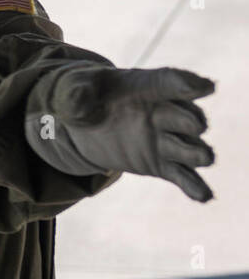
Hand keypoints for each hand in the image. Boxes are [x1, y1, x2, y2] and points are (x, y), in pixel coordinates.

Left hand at [33, 66, 215, 201]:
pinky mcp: (161, 164)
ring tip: (205, 158)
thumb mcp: (73, 88)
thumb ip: (75, 94)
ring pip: (188, 147)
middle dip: (191, 120)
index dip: (185, 83)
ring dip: (197, 153)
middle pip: (183, 116)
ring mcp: (164, 140)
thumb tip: (78, 100)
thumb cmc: (82, 95)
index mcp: (144, 86)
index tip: (204, 87)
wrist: (83, 121)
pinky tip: (204, 196)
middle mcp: (162, 112)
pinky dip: (193, 185)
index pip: (166, 82)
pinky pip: (181, 176)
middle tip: (197, 125)